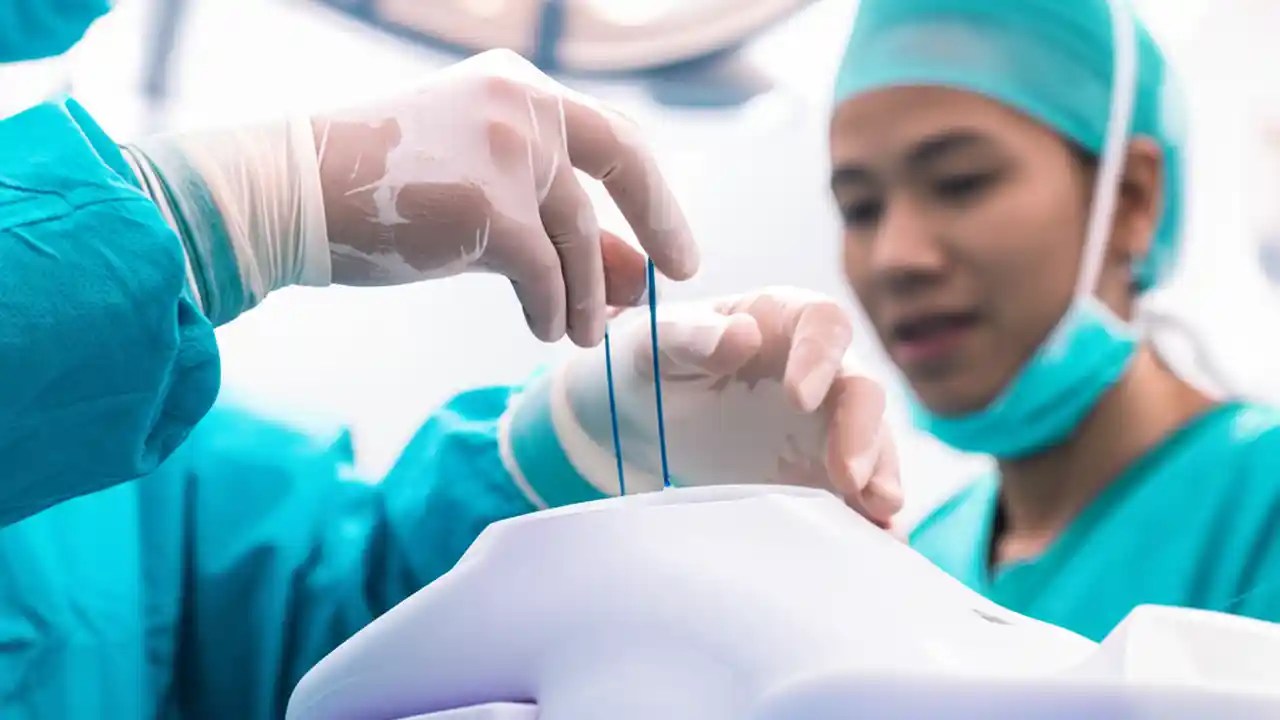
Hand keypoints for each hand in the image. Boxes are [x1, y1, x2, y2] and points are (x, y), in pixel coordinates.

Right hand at [312, 49, 698, 346]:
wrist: (291, 195)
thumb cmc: (378, 193)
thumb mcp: (481, 198)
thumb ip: (554, 225)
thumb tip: (632, 275)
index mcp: (517, 86)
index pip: (611, 134)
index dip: (650, 189)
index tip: (673, 239)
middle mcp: (523, 104)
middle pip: (623, 162)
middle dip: (661, 224)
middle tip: (678, 274)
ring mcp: (510, 151)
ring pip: (580, 235)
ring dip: (586, 294)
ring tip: (581, 335)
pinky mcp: (491, 208)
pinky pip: (546, 274)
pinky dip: (551, 309)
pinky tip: (545, 331)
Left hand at [505, 288, 902, 526]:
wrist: (642, 419)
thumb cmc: (652, 362)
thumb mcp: (654, 343)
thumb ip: (691, 336)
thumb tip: (743, 336)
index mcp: (782, 320)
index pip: (823, 323)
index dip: (821, 356)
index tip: (799, 398)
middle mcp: (819, 371)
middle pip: (861, 390)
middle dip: (863, 431)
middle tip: (848, 476)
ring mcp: (826, 426)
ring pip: (873, 443)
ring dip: (881, 474)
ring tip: (879, 510)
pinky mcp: (821, 473)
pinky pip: (857, 492)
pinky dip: (871, 518)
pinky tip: (879, 540)